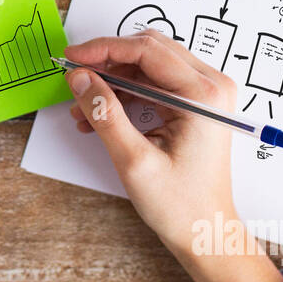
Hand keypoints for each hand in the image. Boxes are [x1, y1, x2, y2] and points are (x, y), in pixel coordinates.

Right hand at [65, 31, 282, 281]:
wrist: (206, 232)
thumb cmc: (181, 205)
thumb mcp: (134, 161)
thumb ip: (105, 114)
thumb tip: (79, 78)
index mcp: (204, 96)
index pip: (146, 52)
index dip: (103, 49)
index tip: (71, 57)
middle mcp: (211, 87)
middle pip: (149, 51)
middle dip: (107, 61)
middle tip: (73, 77)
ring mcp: (206, 94)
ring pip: (150, 66)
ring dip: (114, 80)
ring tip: (83, 107)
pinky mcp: (197, 104)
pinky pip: (156, 83)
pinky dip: (126, 92)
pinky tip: (101, 114)